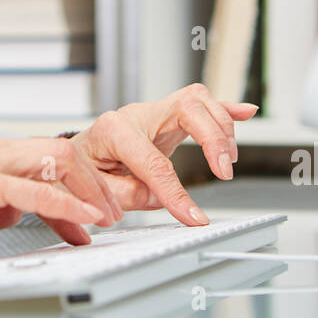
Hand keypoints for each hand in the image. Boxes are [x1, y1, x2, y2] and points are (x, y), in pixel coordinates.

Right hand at [0, 134, 124, 247]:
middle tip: (111, 210)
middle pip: (61, 150)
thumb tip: (23, 212)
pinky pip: (35, 191)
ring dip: (88, 189)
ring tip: (105, 216)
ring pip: (57, 160)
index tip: (94, 209)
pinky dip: (65, 204)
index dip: (78, 182)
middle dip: (94, 180)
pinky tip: (81, 219)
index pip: (48, 157)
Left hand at [71, 83, 258, 226]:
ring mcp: (152, 111)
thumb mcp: (95, 190)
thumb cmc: (81, 170)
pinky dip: (226, 109)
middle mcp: (135, 113)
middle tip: (224, 171)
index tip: (193, 217)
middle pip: (186, 107)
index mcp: (112, 130)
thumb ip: (129, 194)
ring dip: (221, 127)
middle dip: (211, 138)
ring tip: (227, 160)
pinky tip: (246, 112)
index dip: (176, 193)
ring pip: (197, 100)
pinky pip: (201, 105)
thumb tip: (163, 197)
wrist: (72, 155)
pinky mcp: (166, 116)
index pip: (153, 162)